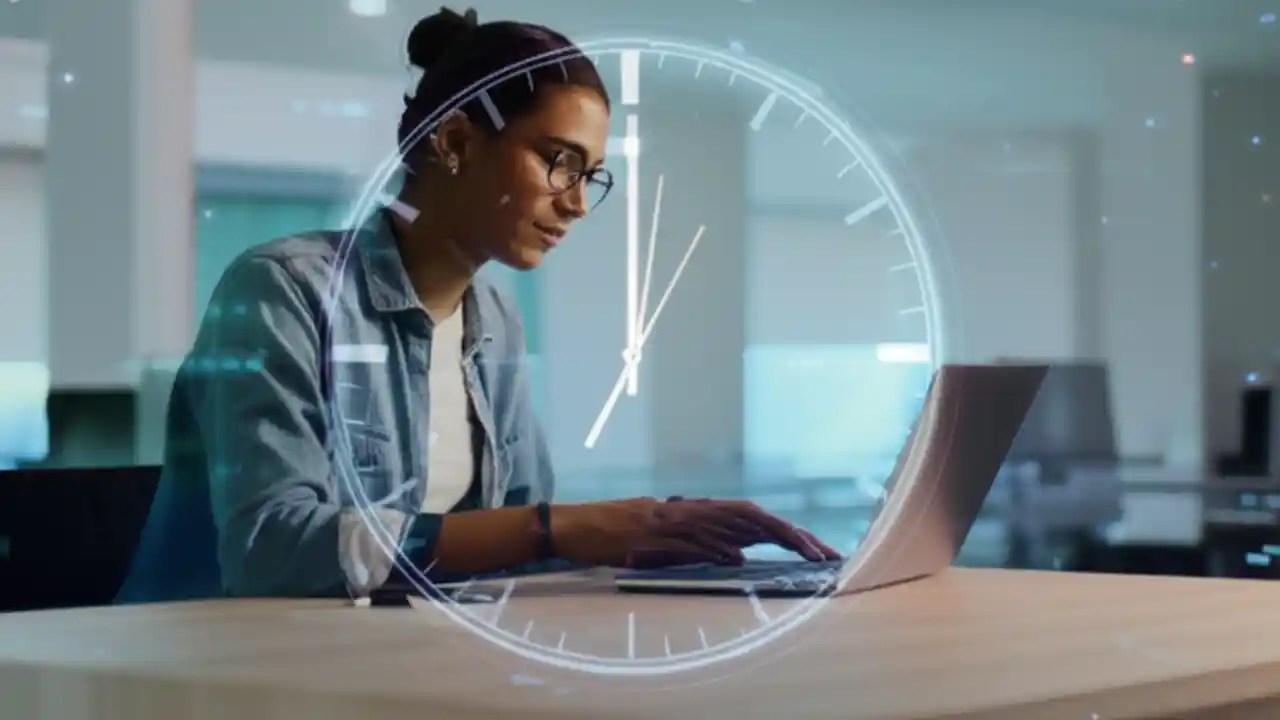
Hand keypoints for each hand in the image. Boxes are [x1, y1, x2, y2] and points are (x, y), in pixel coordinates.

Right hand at [549, 497, 841, 568]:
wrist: (573, 526)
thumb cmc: (617, 535)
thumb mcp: (666, 538)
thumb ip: (699, 539)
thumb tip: (732, 548)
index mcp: (696, 512)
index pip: (752, 516)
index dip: (787, 529)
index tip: (817, 548)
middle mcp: (690, 511)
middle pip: (752, 516)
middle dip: (792, 533)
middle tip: (824, 553)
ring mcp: (672, 521)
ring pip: (729, 524)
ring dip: (767, 538)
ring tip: (799, 553)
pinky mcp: (651, 535)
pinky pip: (689, 540)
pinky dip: (714, 547)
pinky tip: (736, 557)